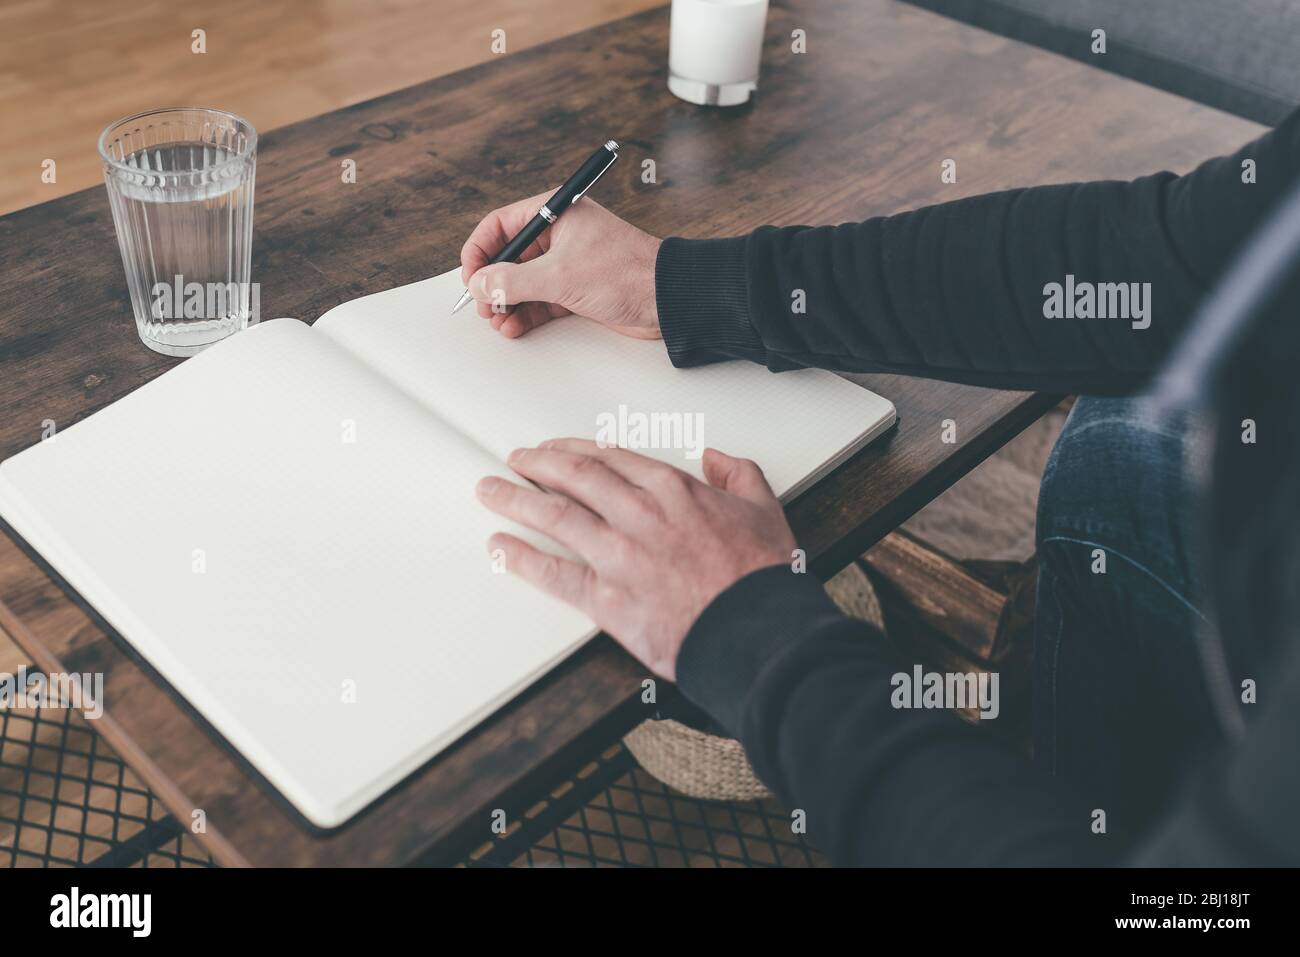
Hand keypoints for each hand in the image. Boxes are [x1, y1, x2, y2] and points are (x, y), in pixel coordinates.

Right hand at [459, 193, 661, 339]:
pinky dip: (526, 312)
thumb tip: (480, 284)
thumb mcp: (560, 276)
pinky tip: (515, 326)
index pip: (501, 224)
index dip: (480, 251)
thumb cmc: (625, 273)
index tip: (471, 277)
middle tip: (484, 305)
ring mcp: (568, 262)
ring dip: (507, 302)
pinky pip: (541, 299)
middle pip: (509, 255)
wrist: (668, 299)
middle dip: (493, 282)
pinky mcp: (577, 288)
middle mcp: (560, 234)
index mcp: (556, 213)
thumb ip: (513, 280)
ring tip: (499, 321)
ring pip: (524, 281)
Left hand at [476, 439, 796, 679]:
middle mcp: (639, 515)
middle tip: (516, 461)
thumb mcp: (764, 508)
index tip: (558, 449)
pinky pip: (554, 574)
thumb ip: (738, 474)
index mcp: (673, 491)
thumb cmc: (760, 577)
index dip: (576, 451)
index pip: (611, 459)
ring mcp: (619, 555)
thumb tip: (716, 457)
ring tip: (490, 491)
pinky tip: (500, 548)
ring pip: (555, 517)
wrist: (755, 630)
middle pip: (575, 478)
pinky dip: (521, 560)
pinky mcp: (608, 598)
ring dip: (516, 500)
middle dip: (538, 465)